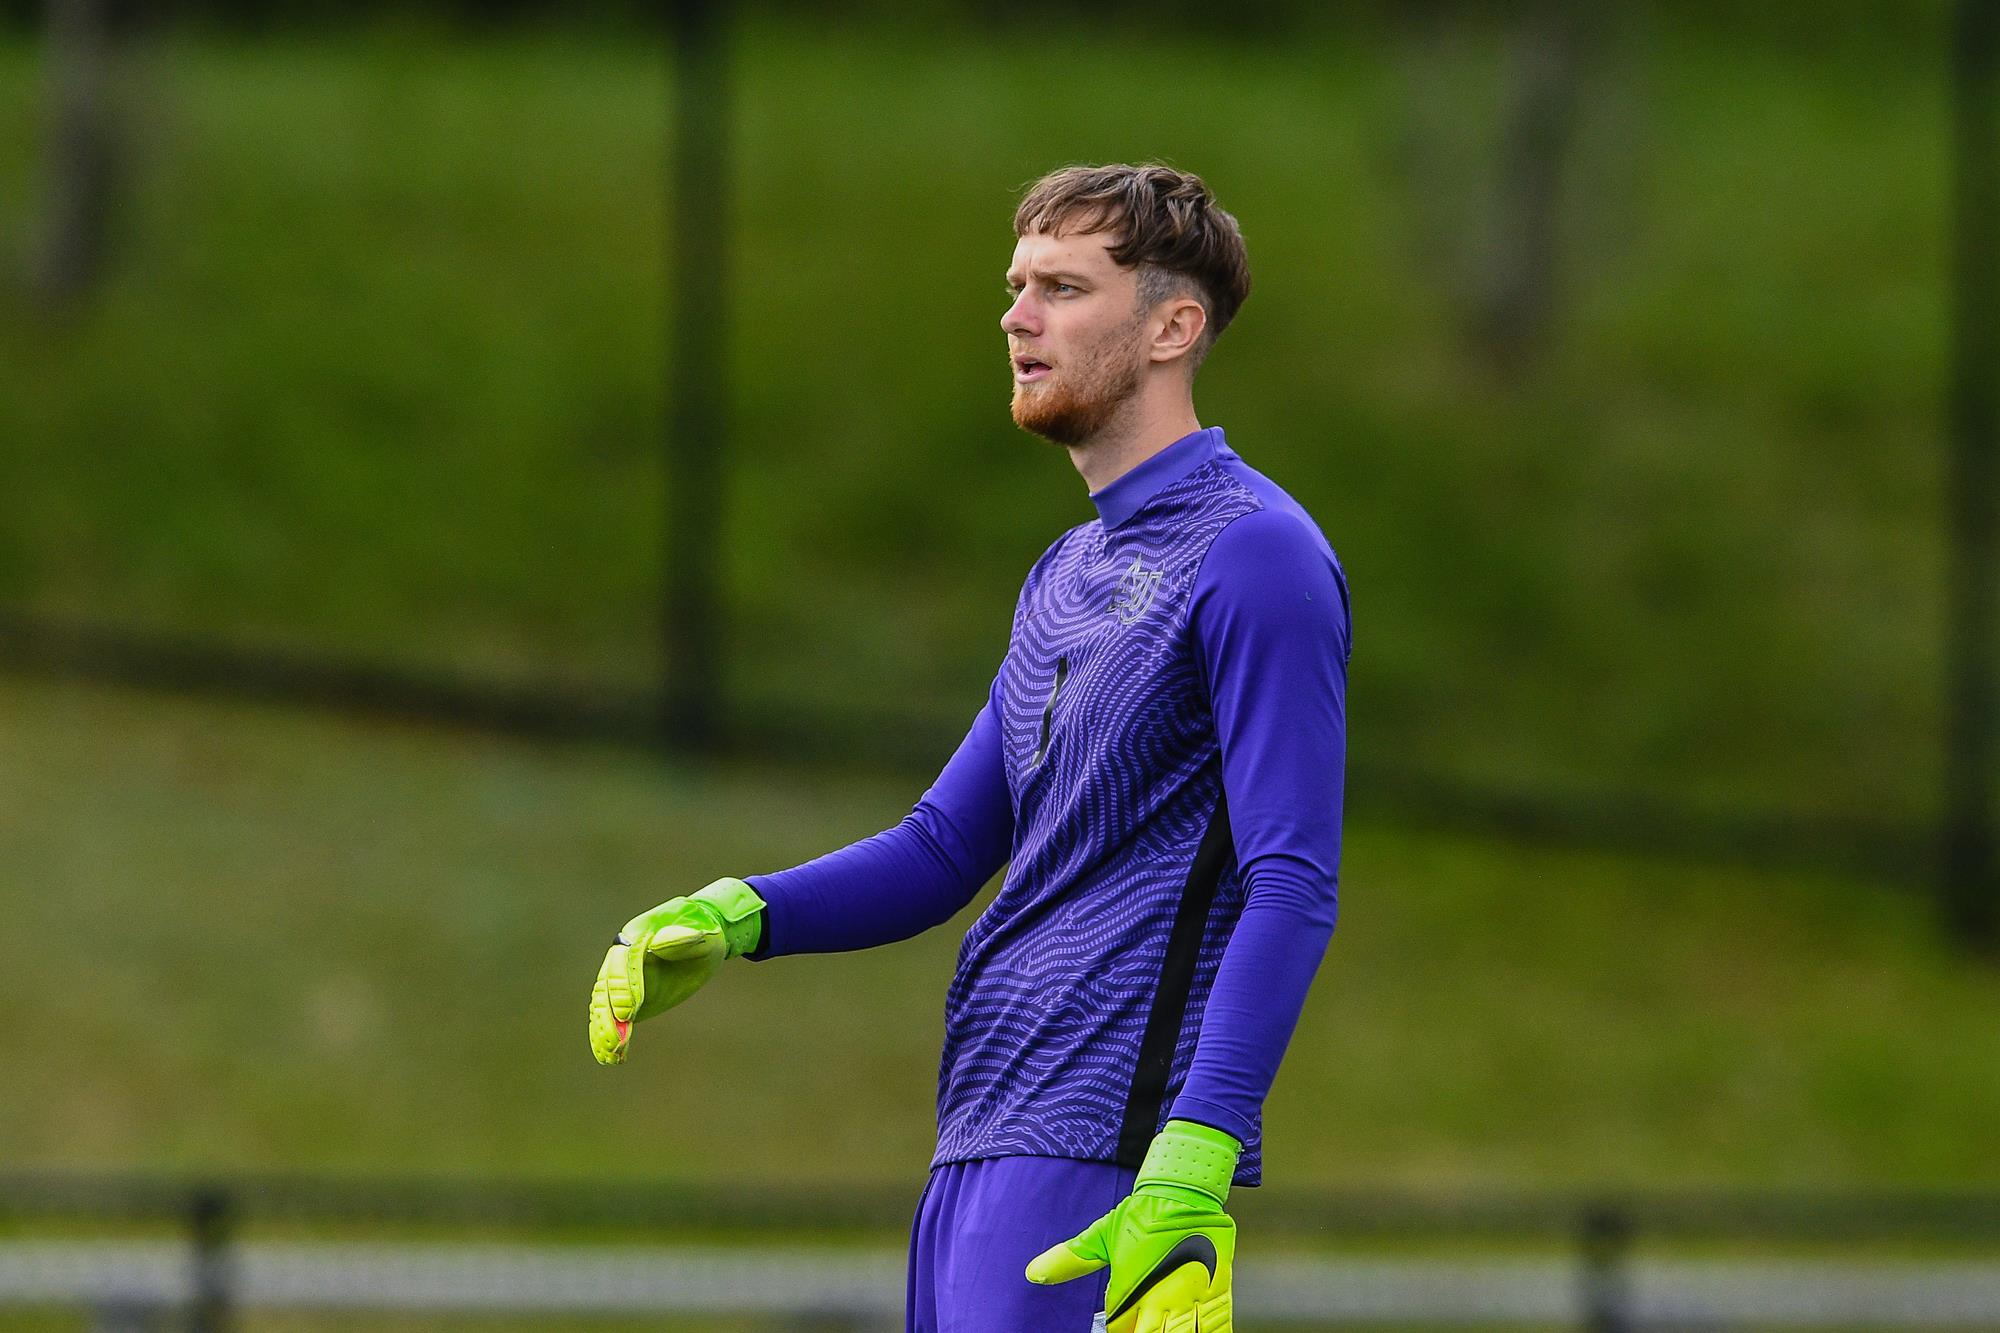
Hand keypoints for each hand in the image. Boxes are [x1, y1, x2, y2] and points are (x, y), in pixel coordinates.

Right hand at [587, 877, 765, 1065]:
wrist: (701, 936)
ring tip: (609, 1055)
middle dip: (610, 1015)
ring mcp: (623, 979)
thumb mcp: (702, 935)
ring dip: (604, 1030)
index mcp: (636, 937)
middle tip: (616, 1041)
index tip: (628, 1013)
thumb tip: (662, 944)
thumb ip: (682, 939)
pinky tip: (610, 1057)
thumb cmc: (703, 932)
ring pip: (604, 1005)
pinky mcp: (628, 998)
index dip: (625, 988)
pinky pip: (613, 1017)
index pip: (623, 963)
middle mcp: (622, 958)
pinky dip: (608, 1036)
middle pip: (608, 987)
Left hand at [1026, 1120, 1237, 1332]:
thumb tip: (1034, 1273)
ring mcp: (1193, 1297)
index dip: (1118, 1331)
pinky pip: (1219, 1326)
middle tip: (1143, 1326)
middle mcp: (1162, 1299)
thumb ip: (1072, 1259)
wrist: (1184, 1188)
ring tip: (1170, 1328)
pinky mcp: (1219, 1291)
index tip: (1119, 1326)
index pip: (1120, 1331)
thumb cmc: (1143, 1211)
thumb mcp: (1103, 1235)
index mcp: (1132, 1291)